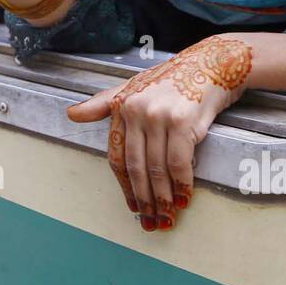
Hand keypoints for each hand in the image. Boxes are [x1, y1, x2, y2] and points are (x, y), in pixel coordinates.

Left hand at [67, 37, 253, 231]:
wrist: (213, 63)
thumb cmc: (174, 78)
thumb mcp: (134, 86)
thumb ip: (104, 103)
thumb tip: (71, 114)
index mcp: (122, 106)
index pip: (118, 156)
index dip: (125, 186)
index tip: (134, 206)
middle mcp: (136, 111)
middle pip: (136, 167)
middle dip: (144, 199)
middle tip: (151, 221)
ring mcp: (158, 116)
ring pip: (156, 169)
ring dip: (163, 198)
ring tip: (168, 216)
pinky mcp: (182, 122)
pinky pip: (179, 163)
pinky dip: (182, 185)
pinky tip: (185, 198)